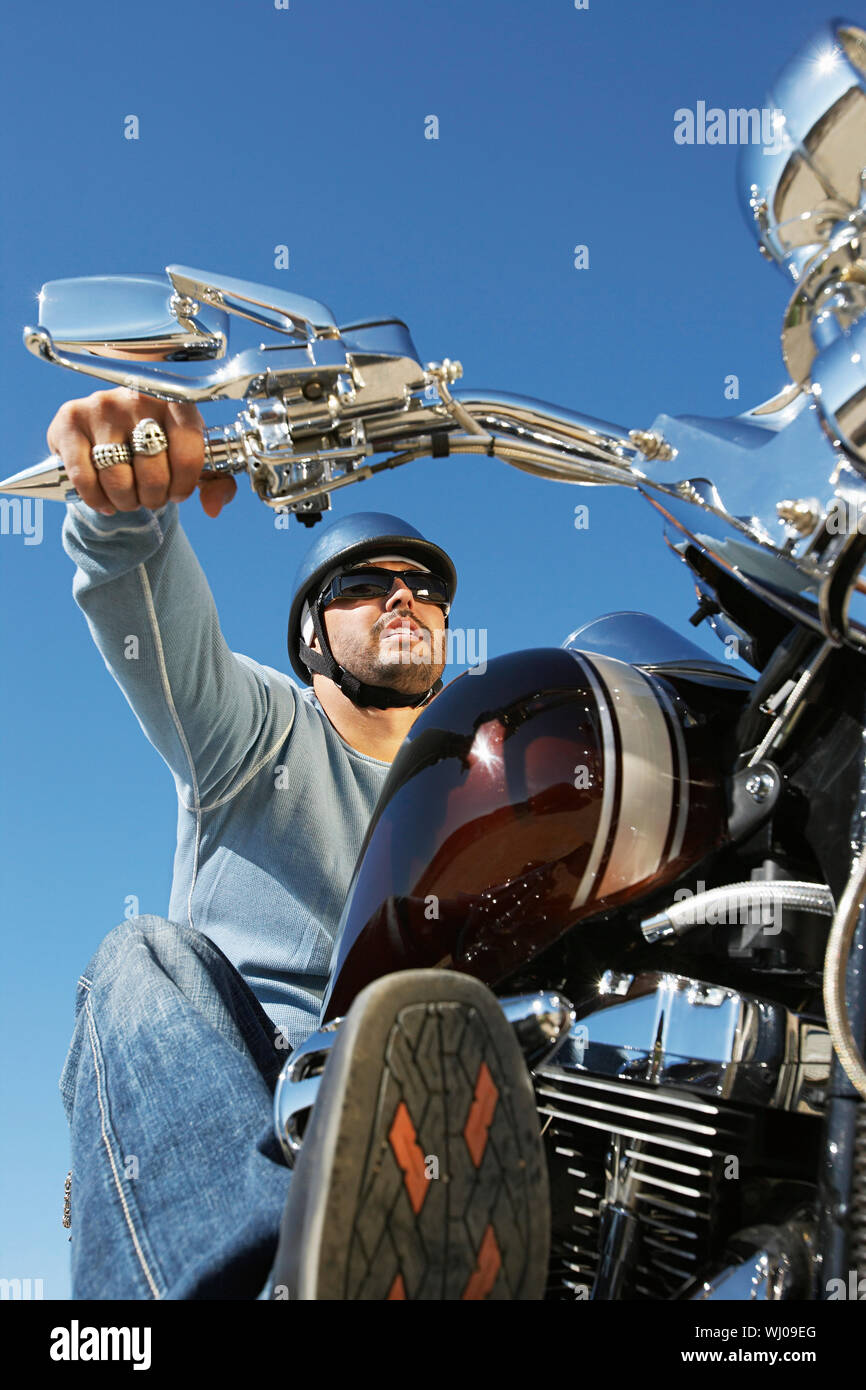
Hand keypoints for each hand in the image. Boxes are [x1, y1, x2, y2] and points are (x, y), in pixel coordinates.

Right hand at [46, 387, 237, 517]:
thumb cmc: (157, 442)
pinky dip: (96, 498)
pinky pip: (84, 477)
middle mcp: (138, 398)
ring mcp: (102, 406)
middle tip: (150, 497)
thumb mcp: (191, 457)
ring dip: (125, 501)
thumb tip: (213, 507)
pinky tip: (104, 498)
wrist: (109, 420)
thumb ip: (216, 482)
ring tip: (128, 497)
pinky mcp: (70, 420)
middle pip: (152, 472)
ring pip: (117, 478)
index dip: (184, 484)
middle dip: (154, 497)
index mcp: (175, 403)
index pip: (188, 452)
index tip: (178, 493)